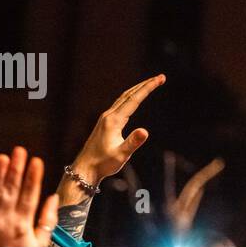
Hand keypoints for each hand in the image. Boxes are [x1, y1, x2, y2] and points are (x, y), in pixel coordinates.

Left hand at [0, 147, 60, 246]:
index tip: (36, 161)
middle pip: (12, 187)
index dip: (34, 175)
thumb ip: (47, 222)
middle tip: (19, 151)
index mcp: (23, 222)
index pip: (30, 193)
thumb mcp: (39, 245)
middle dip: (16, 167)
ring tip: (3, 157)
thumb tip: (54, 201)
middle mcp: (4, 217)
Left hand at [60, 73, 164, 202]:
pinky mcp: (105, 122)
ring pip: (124, 97)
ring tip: (150, 83)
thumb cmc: (103, 164)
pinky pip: (120, 104)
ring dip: (138, 89)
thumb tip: (145, 131)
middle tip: (161, 77)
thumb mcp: (121, 155)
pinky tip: (134, 98)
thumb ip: (133, 142)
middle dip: (145, 84)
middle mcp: (109, 116)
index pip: (135, 99)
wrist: (84, 169)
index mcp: (114, 120)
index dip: (148, 88)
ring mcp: (105, 118)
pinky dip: (130, 96)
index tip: (160, 79)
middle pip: (129, 94)